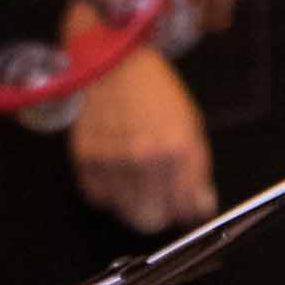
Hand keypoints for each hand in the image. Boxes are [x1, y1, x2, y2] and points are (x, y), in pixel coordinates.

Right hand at [71, 48, 216, 234]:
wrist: (115, 62)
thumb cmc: (157, 92)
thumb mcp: (191, 127)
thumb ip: (198, 172)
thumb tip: (200, 208)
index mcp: (177, 149)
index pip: (186, 211)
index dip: (187, 210)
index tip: (185, 204)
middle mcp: (143, 159)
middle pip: (150, 221)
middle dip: (158, 212)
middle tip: (160, 195)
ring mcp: (111, 160)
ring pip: (123, 213)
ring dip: (132, 202)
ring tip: (136, 177)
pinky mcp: (85, 158)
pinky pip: (98, 198)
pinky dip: (108, 191)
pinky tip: (116, 170)